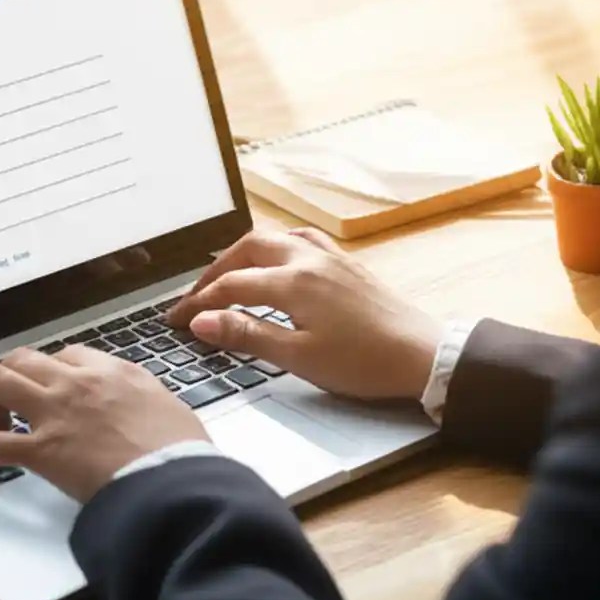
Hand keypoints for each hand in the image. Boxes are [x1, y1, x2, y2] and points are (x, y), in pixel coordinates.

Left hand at [0, 345, 207, 501]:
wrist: (172, 479)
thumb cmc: (181, 450)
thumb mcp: (171, 407)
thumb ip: (148, 399)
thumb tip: (147, 407)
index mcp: (111, 371)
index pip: (68, 354)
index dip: (53, 368)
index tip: (52, 383)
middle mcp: (77, 383)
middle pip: (25, 359)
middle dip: (12, 373)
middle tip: (12, 396)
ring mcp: (55, 413)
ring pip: (1, 381)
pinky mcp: (41, 450)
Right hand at [167, 228, 441, 402]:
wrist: (423, 355)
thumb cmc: (364, 362)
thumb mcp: (298, 357)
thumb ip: (247, 336)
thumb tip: (203, 323)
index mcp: (292, 282)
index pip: (229, 286)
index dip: (197, 304)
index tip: (175, 321)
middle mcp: (308, 259)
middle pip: (246, 249)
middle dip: (214, 271)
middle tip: (195, 298)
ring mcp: (330, 257)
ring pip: (274, 237)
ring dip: (243, 253)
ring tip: (227, 275)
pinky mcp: (346, 264)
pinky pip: (302, 239)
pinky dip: (277, 245)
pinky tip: (277, 259)